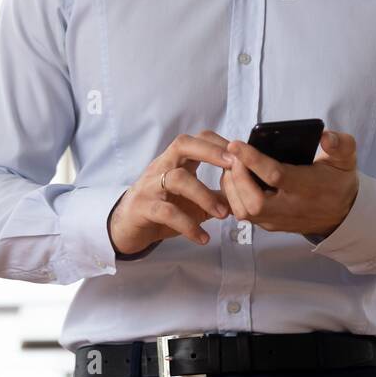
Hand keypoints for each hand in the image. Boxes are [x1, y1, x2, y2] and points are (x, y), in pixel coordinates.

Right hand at [108, 131, 233, 255]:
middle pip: (183, 145)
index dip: (218, 143)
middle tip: (233, 167)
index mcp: (175, 161)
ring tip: (223, 214)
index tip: (241, 155)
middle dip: (210, 152)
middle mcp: (161, 167)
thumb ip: (217, 193)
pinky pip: (167, 213)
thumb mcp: (193, 199)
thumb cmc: (163, 208)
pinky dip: (188, 225)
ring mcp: (150, 186)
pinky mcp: (143, 208)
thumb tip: (248, 191)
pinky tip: (203, 237)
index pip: (196, 139)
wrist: (127, 228)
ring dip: (204, 195)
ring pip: (177, 178)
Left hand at [219, 130, 358, 237]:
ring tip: (231, 165)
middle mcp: (290, 208)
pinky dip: (233, 196)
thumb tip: (325, 136)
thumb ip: (340, 144)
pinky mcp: (270, 225)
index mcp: (307, 188)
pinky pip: (243, 215)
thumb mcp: (346, 159)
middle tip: (232, 154)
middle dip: (237, 176)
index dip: (253, 160)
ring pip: (244, 211)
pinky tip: (233, 178)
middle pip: (254, 199)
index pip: (275, 176)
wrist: (340, 214)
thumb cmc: (338, 182)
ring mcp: (278, 219)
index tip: (236, 144)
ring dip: (232, 187)